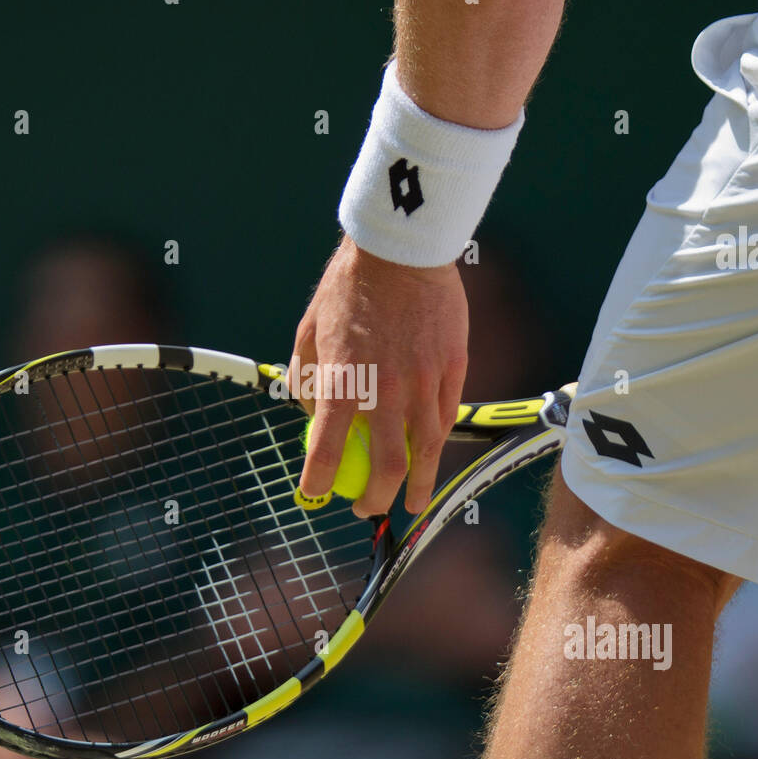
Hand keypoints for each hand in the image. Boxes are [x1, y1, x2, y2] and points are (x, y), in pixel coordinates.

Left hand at [292, 235, 467, 516]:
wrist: (400, 250)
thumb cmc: (349, 285)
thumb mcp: (309, 329)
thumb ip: (306, 374)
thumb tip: (308, 406)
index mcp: (342, 385)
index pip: (327, 452)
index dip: (318, 482)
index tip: (314, 494)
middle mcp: (384, 394)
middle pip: (385, 468)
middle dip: (376, 499)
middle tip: (368, 508)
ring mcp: (423, 384)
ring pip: (425, 451)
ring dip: (418, 485)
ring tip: (412, 503)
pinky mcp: (451, 370)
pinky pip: (445, 417)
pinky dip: (436, 442)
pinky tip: (430, 454)